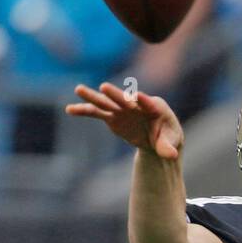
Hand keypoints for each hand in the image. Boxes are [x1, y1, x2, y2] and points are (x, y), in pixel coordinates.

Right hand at [64, 82, 183, 159]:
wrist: (157, 136)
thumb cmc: (167, 136)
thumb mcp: (171, 142)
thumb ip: (168, 147)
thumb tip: (171, 155)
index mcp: (154, 107)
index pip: (148, 102)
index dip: (142, 99)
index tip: (136, 95)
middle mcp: (136, 104)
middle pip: (124, 98)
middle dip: (116, 94)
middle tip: (104, 87)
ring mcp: (122, 109)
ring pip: (106, 102)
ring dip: (92, 96)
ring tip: (78, 89)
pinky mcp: (112, 116)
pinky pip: (97, 112)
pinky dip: (84, 110)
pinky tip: (69, 109)